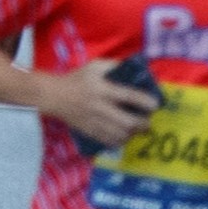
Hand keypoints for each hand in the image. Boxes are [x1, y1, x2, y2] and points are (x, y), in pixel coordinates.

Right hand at [40, 60, 160, 149]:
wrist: (52, 96)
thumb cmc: (76, 79)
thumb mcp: (94, 66)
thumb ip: (114, 66)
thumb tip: (136, 70)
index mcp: (102, 89)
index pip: (129, 96)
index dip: (145, 102)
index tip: (155, 104)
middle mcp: (100, 107)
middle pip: (128, 122)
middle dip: (143, 123)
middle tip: (147, 121)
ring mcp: (94, 122)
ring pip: (121, 135)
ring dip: (133, 133)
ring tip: (136, 128)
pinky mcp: (90, 131)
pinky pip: (110, 142)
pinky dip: (121, 141)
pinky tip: (123, 136)